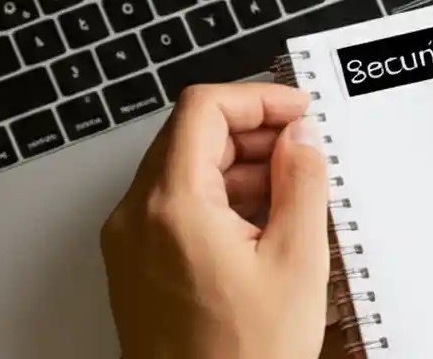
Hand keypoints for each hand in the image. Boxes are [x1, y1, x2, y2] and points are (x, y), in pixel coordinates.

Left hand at [101, 83, 328, 358]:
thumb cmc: (241, 358)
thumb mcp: (296, 262)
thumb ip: (302, 184)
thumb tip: (300, 138)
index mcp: (173, 205)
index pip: (204, 108)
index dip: (257, 98)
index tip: (296, 109)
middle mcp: (137, 216)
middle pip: (191, 134)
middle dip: (252, 132)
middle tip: (302, 147)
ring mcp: (129, 241)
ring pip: (183, 167)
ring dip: (238, 165)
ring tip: (291, 191)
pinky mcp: (135, 263)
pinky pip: (175, 204)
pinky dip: (218, 196)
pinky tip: (262, 223)